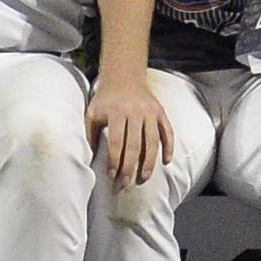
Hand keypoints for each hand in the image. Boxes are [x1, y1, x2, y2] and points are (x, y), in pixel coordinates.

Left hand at [87, 71, 175, 188]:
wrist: (124, 76)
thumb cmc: (105, 99)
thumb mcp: (92, 113)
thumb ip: (91, 134)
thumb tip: (91, 158)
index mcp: (116, 112)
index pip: (116, 142)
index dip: (115, 161)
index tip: (112, 175)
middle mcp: (135, 112)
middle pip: (134, 145)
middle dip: (130, 167)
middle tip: (126, 184)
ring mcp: (150, 112)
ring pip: (152, 141)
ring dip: (149, 162)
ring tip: (144, 178)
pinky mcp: (160, 111)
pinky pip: (167, 131)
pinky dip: (169, 147)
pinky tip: (167, 162)